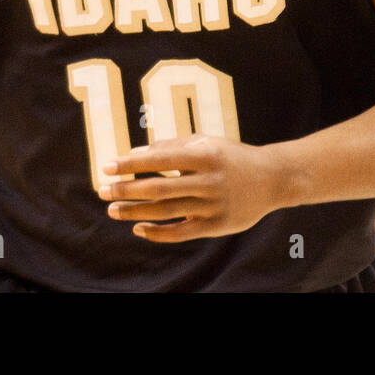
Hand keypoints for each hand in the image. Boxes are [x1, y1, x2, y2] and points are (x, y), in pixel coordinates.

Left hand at [98, 134, 281, 241]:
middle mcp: (208, 180)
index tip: (106, 167)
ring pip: (166, 211)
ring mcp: (213, 205)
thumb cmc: (231, 156)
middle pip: (158, 187)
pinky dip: (157, 233)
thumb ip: (172, 145)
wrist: (272, 178)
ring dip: (135, 212)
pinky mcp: (217, 225)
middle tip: (102, 191)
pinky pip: (181, 232)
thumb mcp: (206, 142)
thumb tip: (134, 154)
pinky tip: (138, 228)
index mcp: (204, 154)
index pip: (159, 158)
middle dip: (126, 190)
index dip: (130, 164)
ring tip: (113, 210)